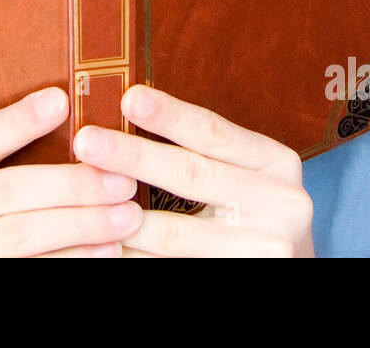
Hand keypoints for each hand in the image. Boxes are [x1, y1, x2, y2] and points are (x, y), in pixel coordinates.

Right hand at [0, 86, 142, 256]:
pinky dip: (72, 260)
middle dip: (72, 184)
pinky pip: (27, 269)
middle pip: (7, 191)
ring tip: (127, 217)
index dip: (19, 121)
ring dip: (82, 226)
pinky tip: (106, 252)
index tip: (62, 100)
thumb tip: (64, 111)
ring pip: (20, 235)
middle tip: (124, 181)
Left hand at [72, 85, 314, 257]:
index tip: (128, 97)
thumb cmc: (252, 215)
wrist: (285, 266)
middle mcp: (283, 201)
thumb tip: (132, 112)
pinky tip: (107, 245)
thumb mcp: (244, 176)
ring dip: (124, 214)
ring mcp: (269, 245)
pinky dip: (137, 253)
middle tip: (86, 141)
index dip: (170, 115)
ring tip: (84, 201)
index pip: (215, 132)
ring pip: (179, 230)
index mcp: (276, 162)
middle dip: (134, 155)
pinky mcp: (250, 273)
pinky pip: (178, 263)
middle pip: (193, 173)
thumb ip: (203, 153)